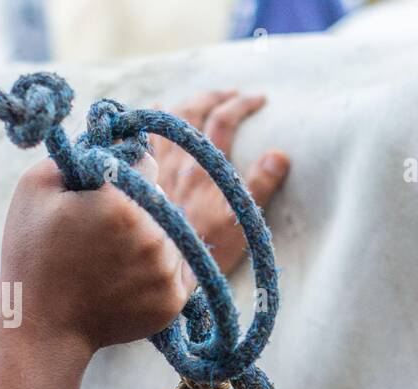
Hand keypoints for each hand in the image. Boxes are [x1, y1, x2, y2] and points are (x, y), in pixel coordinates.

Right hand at [0, 154, 191, 352]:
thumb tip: (113, 141)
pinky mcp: (174, 301)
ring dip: (150, 241)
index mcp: (123, 202)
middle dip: (138, 209)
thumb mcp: (36, 188)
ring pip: (173, 237)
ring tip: (110, 261)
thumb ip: (78, 153)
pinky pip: (178, 270)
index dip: (124, 174)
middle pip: (162, 203)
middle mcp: (155, 236)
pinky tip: (125, 281)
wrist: (43, 328)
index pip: (146, 165)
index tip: (104, 192)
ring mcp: (167, 272)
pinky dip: (157, 272)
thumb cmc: (31, 254)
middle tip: (101, 234)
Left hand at [152, 91, 290, 274]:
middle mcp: (178, 159)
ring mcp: (156, 166)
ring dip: (184, 104)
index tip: (260, 98)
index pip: (224, 120)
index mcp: (206, 166)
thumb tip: (279, 154)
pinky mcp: (140, 177)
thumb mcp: (242, 221)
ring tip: (197, 100)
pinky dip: (147, 121)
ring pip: (165, 120)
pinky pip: (139, 138)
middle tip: (231, 93)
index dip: (243, 105)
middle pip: (194, 112)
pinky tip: (151, 114)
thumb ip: (261, 186)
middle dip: (214, 97)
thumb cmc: (206, 249)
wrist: (164, 266)